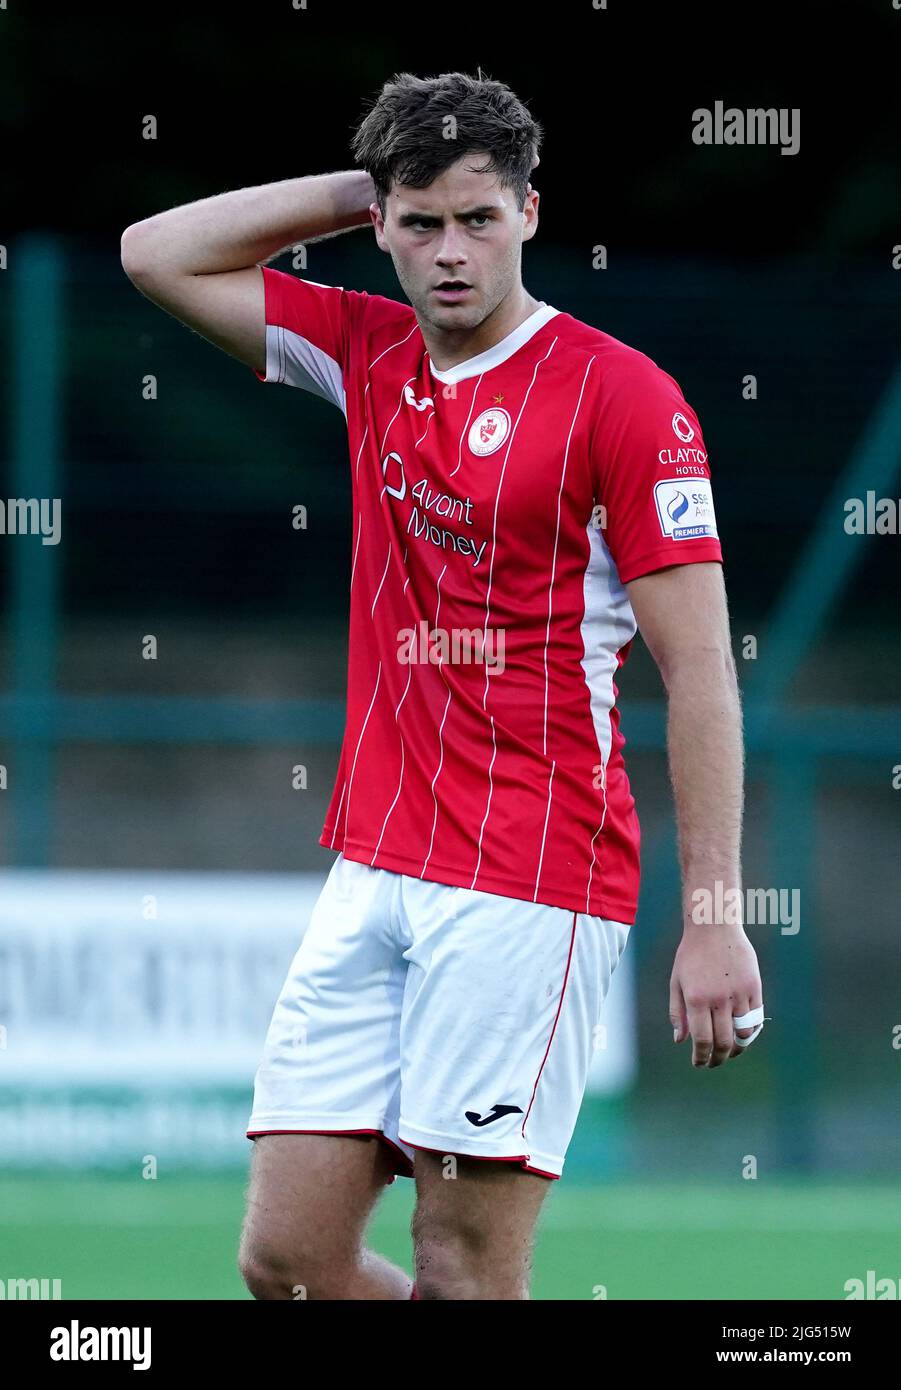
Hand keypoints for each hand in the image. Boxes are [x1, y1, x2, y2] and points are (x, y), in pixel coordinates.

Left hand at [670, 923, 762, 1066]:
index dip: (701, 1057)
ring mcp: (739, 993)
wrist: (714, 926)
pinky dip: (750, 1031)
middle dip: (718, 1059)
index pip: (702, 1040)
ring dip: (737, 1049)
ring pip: (743, 1034)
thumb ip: (677, 1012)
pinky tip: (741, 1034)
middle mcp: (719, 999)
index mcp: (696, 999)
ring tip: (729, 1052)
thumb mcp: (677, 981)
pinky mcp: (754, 987)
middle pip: (724, 1042)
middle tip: (713, 1063)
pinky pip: (756, 1018)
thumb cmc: (691, 955)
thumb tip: (680, 1041)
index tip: (699, 1063)